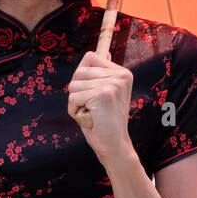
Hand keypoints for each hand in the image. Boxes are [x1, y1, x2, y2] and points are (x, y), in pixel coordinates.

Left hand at [68, 51, 135, 167]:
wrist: (113, 145)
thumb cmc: (104, 121)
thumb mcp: (104, 93)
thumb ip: (102, 73)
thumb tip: (104, 52)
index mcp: (123, 72)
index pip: (90, 57)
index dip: (82, 77)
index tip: (93, 94)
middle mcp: (121, 75)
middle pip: (79, 71)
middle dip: (78, 91)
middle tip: (92, 107)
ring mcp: (113, 84)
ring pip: (74, 85)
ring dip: (76, 102)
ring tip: (91, 113)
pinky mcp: (103, 95)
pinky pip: (73, 97)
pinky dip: (75, 110)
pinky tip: (89, 118)